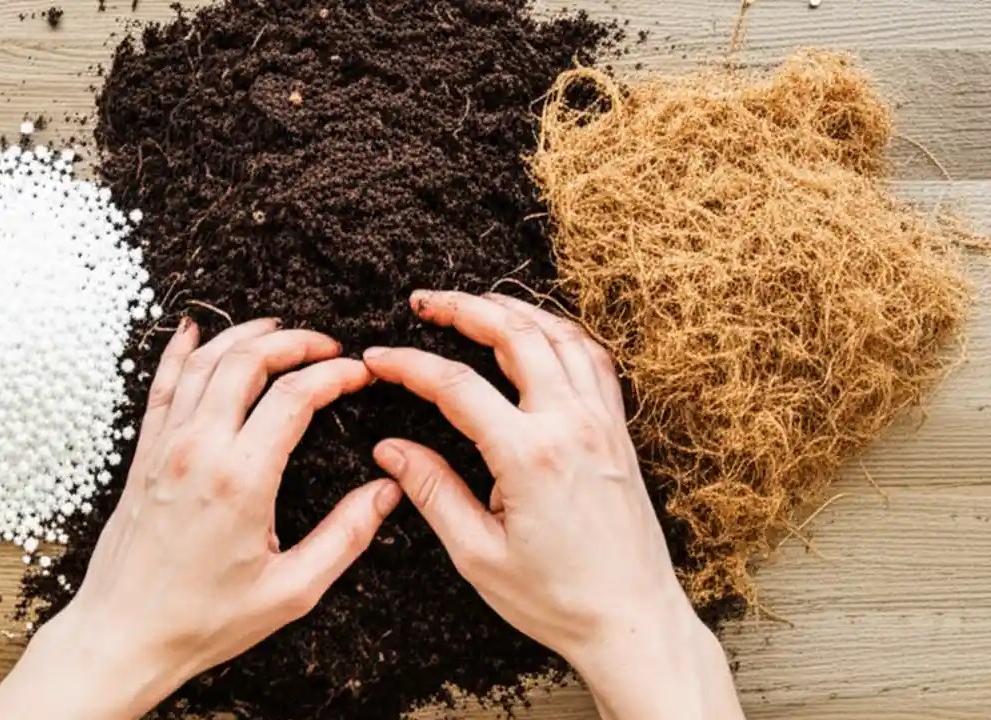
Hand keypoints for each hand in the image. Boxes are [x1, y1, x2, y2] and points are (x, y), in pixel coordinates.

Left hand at [0, 317, 400, 719]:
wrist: (123, 636)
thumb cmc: (203, 620)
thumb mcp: (291, 590)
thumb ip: (345, 536)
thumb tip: (386, 492)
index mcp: (241, 479)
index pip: (295, 395)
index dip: (335, 373)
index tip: (359, 372)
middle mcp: (199, 449)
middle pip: (248, 360)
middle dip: (294, 341)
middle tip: (327, 346)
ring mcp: (166, 446)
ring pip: (205, 362)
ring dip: (244, 334)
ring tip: (278, 329)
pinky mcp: (144, 454)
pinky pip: (162, 384)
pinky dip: (181, 351)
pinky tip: (193, 331)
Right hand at [364, 291, 742, 719]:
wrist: (632, 620)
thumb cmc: (556, 599)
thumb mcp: (477, 554)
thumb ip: (433, 491)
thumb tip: (389, 449)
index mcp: (529, 456)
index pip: (457, 385)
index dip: (409, 364)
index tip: (377, 358)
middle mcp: (570, 425)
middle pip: (514, 335)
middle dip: (462, 307)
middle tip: (423, 302)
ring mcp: (601, 423)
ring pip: (558, 335)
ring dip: (512, 310)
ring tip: (474, 304)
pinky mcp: (618, 431)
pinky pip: (592, 359)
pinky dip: (560, 333)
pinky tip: (537, 333)